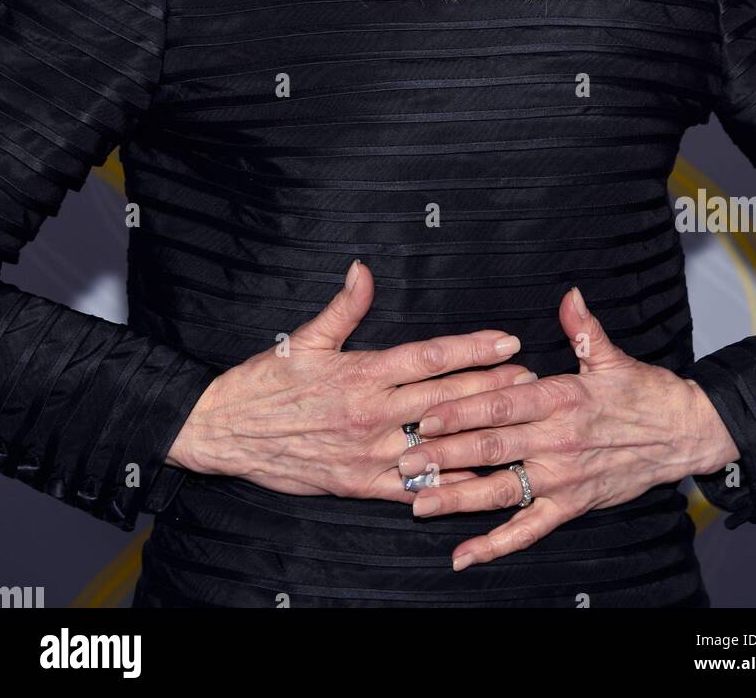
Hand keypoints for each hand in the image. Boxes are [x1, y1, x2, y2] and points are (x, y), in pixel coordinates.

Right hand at [165, 259, 535, 502]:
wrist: (224, 431)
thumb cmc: (264, 382)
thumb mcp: (304, 338)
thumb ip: (345, 306)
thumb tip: (364, 269)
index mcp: (361, 372)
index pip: (430, 356)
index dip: (473, 347)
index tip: (507, 339)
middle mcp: (370, 412)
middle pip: (444, 398)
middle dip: (492, 387)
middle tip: (531, 379)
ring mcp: (366, 451)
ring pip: (436, 443)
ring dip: (479, 434)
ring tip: (517, 425)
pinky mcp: (357, 483)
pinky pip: (411, 486)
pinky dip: (445, 483)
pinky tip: (476, 478)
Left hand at [397, 287, 739, 569]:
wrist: (684, 433)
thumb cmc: (644, 391)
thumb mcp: (611, 355)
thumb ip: (582, 327)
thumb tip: (569, 295)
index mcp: (561, 398)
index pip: (502, 403)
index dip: (462, 408)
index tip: (425, 412)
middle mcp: (558, 440)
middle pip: (492, 448)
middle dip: (445, 453)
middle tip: (403, 458)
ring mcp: (564, 477)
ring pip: (502, 491)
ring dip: (458, 498)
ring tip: (418, 504)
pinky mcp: (573, 505)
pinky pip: (529, 529)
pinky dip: (495, 544)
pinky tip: (463, 555)